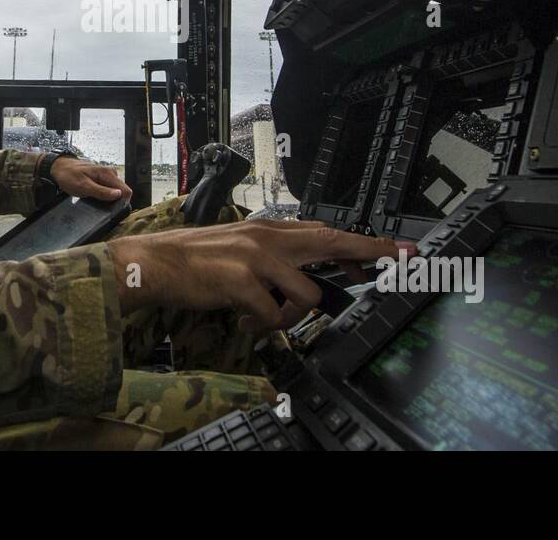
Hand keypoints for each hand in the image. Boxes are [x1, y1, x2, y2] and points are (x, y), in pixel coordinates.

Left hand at [50, 157, 132, 201]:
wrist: (59, 167)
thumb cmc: (69, 176)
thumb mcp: (83, 187)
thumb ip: (101, 191)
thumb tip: (119, 195)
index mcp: (108, 174)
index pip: (126, 191)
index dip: (122, 202)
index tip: (112, 210)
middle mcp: (110, 173)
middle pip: (122, 192)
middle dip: (114, 201)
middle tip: (100, 206)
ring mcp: (107, 176)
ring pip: (115, 192)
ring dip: (108, 199)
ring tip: (95, 201)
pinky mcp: (102, 179)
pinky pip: (108, 190)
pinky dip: (103, 196)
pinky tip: (94, 198)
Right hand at [108, 218, 414, 330]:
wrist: (156, 263)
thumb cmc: (198, 260)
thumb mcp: (243, 247)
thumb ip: (276, 258)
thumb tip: (307, 278)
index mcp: (272, 230)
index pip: (329, 232)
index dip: (367, 242)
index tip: (400, 248)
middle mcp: (270, 238)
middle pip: (333, 243)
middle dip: (371, 253)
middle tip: (402, 260)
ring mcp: (257, 258)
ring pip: (306, 295)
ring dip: (290, 317)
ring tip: (263, 319)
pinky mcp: (242, 282)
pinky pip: (271, 317)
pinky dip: (261, 327)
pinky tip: (243, 323)